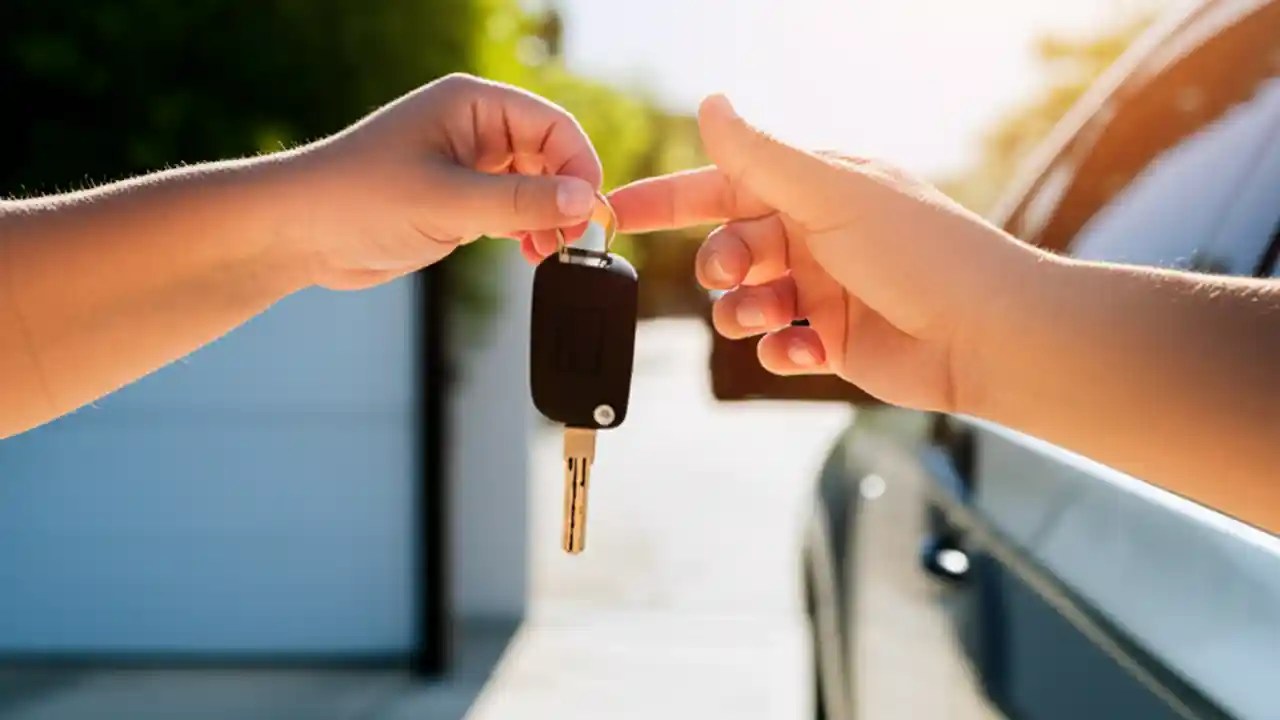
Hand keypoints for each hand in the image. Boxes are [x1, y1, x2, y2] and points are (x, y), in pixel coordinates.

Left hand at [287, 73, 601, 289]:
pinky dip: (527, 231)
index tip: (588, 212)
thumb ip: (520, 202)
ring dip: (548, 218)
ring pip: (535, 187)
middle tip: (569, 241)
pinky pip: (512, 210)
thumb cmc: (357, 199)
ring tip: (547, 252)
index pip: (552, 126)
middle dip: (565, 197)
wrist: (299, 233)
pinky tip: (530, 253)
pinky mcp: (459, 201)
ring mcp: (468, 166)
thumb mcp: (447, 202)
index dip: (579, 166)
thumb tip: (583, 201)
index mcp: (472, 105)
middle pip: (550, 156)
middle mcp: (475, 129)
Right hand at [608, 96, 1040, 411]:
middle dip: (721, 264)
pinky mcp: (835, 343)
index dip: (669, 199)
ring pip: (746, 302)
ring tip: (767, 317)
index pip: (725, 184)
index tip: (617, 212)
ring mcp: (825, 290)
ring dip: (743, 312)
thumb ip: (760, 157)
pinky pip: (778, 349)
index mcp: (815, 187)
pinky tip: (800, 351)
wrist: (987, 335)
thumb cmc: (922, 252)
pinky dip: (778, 353)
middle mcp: (817, 235)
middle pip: (730, 247)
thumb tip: (710, 103)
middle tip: (735, 275)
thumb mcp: (831, 192)